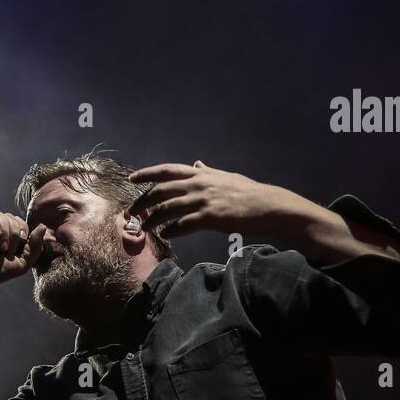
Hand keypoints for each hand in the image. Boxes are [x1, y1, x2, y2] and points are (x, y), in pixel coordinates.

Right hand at [0, 210, 46, 294]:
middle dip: (14, 234)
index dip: (23, 231)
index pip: (20, 223)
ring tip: (1, 247)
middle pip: (11, 218)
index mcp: (8, 236)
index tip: (18, 248)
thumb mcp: (22, 264)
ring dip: (5, 232)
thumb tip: (43, 226)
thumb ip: (35, 247)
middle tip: (8, 250)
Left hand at [126, 160, 294, 239]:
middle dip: (142, 201)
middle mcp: (198, 185)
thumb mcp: (225, 177)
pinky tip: (166, 235)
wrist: (268, 206)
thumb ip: (207, 172)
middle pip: (161, 191)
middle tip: (131, 212)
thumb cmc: (248, 192)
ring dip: (152, 220)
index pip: (167, 170)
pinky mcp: (210, 217)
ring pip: (167, 209)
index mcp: (200, 175)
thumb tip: (196, 164)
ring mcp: (203, 201)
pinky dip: (171, 231)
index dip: (147, 173)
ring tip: (143, 228)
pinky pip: (183, 225)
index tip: (132, 178)